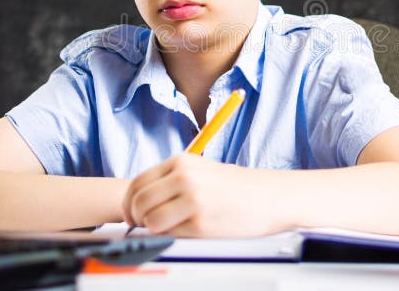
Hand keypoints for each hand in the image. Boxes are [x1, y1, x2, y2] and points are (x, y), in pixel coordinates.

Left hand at [122, 153, 282, 236]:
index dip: (130, 202)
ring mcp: (191, 199)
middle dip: (135, 218)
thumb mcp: (202, 171)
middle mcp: (184, 177)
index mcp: (182, 162)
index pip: (138, 182)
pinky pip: (169, 234)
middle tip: (143, 226)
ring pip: (149, 220)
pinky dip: (171, 237)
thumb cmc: (236, 187)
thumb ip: (172, 181)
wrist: (269, 197)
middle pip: (139, 201)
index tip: (131, 214)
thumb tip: (141, 202)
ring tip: (168, 228)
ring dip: (153, 229)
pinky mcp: (200, 222)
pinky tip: (187, 231)